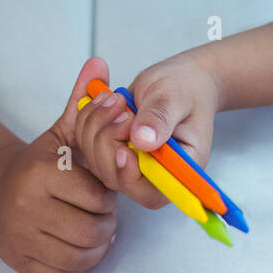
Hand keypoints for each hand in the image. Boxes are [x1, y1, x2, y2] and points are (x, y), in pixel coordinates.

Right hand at [0, 59, 119, 272]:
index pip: (98, 195)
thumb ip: (84, 101)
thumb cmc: (42, 160)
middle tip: (102, 210)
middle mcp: (24, 206)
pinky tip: (79, 243)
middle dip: (106, 221)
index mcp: (40, 172)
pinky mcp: (18, 262)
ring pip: (82, 255)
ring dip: (97, 244)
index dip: (109, 193)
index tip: (104, 186)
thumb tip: (100, 63)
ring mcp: (18, 238)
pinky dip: (80, 263)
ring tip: (94, 226)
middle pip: (92, 229)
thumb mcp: (64, 129)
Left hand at [73, 52, 220, 210]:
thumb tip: (144, 141)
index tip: (123, 150)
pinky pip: (87, 146)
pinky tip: (103, 100)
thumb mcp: (175, 97)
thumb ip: (160, 118)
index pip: (152, 194)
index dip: (131, 178)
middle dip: (109, 140)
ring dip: (95, 126)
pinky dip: (87, 121)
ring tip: (114, 98)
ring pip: (96, 162)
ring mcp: (130, 165)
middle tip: (120, 104)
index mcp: (179, 170)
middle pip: (117, 179)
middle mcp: (153, 174)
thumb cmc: (185, 89)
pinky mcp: (112, 152)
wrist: (178, 79)